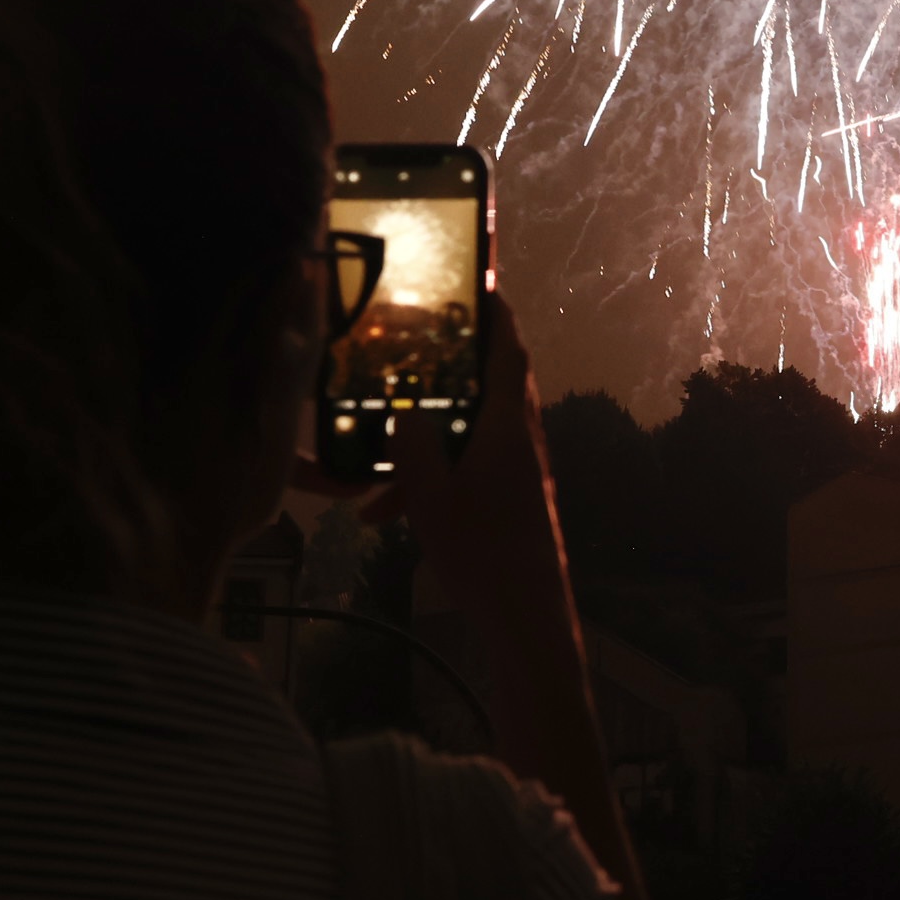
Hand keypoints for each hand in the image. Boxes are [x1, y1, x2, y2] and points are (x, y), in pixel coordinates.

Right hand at [360, 290, 574, 646]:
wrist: (526, 618)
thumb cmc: (485, 554)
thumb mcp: (433, 498)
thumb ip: (413, 448)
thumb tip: (405, 414)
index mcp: (509, 427)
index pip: (508, 350)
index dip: (495, 313)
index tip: (478, 281)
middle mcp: (521, 440)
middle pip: (488, 384)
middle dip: (449, 367)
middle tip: (409, 348)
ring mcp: (518, 471)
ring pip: (468, 433)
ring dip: (424, 437)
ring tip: (373, 449)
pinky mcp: (509, 499)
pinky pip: (464, 471)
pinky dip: (428, 478)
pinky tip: (381, 511)